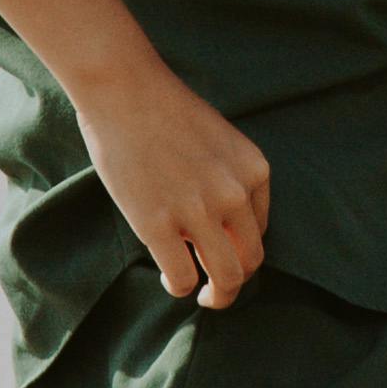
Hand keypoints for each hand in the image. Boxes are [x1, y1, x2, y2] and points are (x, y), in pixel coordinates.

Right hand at [73, 47, 271, 307]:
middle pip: (251, 260)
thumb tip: (222, 227)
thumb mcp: (219, 142)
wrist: (125, 91)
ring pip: (225, 278)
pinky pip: (181, 277)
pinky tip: (168, 278)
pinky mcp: (160, 225)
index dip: (241, 246)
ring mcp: (199, 212)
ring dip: (216, 296)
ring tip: (203, 296)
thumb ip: (228, 180)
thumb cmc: (165, 111)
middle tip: (218, 290)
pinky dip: (178, 286)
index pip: (261, 228)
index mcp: (255, 170)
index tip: (221, 248)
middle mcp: (235, 194)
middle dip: (236, 282)